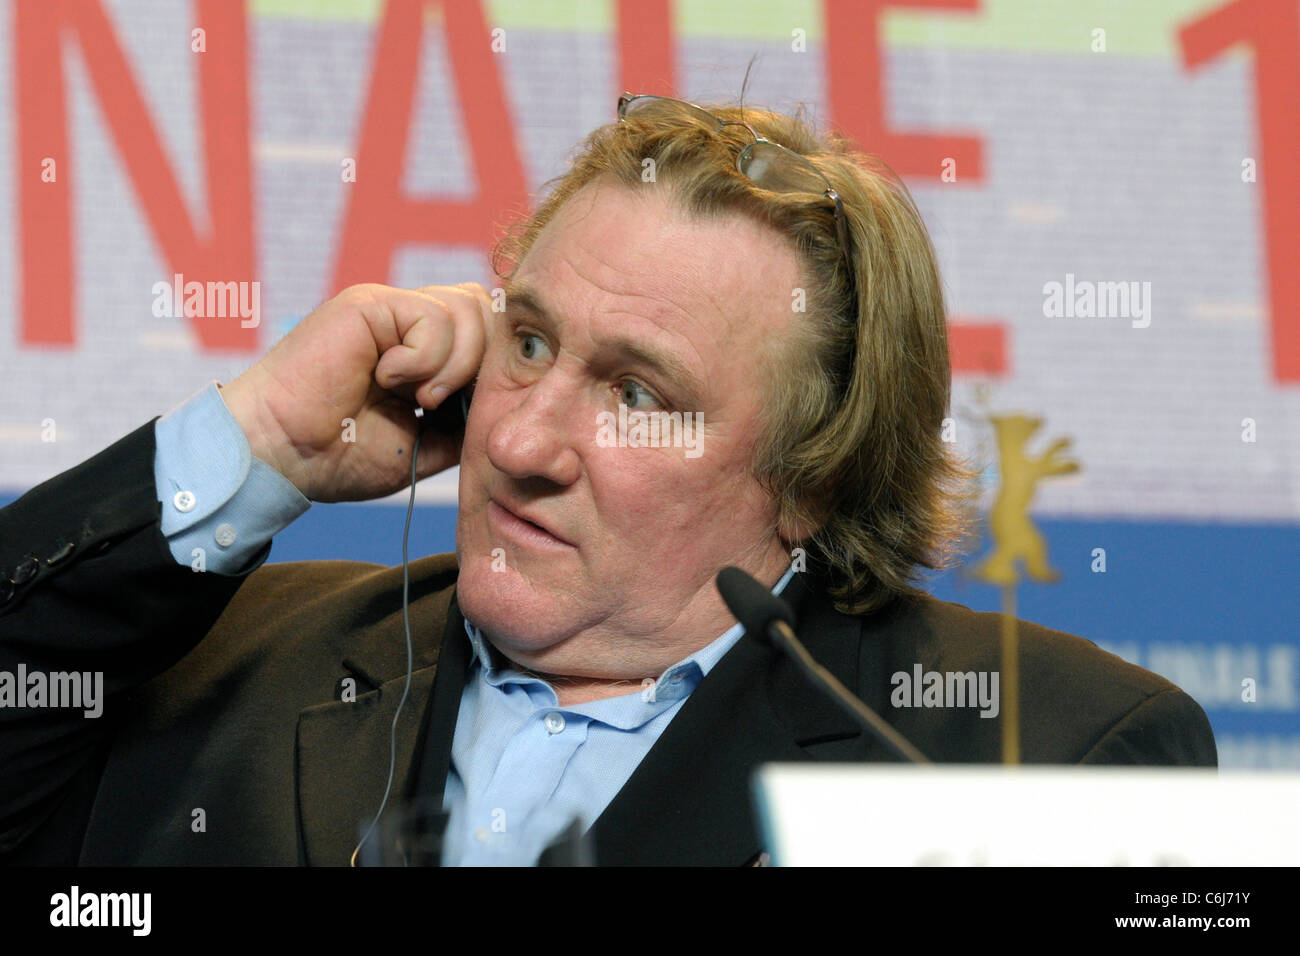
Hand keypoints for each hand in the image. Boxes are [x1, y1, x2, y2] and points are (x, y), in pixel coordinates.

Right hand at [219, 283, 489, 501]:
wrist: (284, 455)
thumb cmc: (340, 457)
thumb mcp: (423, 446)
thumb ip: (462, 422)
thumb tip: (503, 406)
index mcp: (421, 354)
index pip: (486, 333)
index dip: (494, 366)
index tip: (471, 409)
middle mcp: (408, 325)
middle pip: (485, 312)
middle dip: (482, 364)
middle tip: (442, 405)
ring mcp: (391, 311)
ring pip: (467, 310)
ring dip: (453, 365)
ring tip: (416, 398)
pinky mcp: (372, 304)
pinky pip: (433, 317)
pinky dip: (423, 359)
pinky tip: (386, 379)